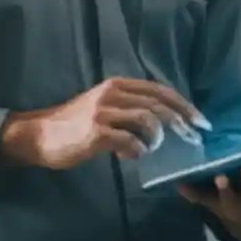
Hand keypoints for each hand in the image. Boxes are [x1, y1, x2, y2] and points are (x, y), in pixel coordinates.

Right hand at [0, 77, 209, 169]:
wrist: (40, 135)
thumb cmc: (74, 125)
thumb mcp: (104, 106)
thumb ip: (130, 109)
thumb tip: (163, 124)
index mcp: (117, 85)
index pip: (160, 90)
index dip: (183, 105)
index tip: (200, 121)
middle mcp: (112, 93)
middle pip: (158, 103)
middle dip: (182, 121)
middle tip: (193, 137)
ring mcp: (104, 112)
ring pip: (148, 119)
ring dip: (157, 137)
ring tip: (151, 148)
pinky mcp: (96, 132)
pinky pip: (130, 141)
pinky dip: (138, 150)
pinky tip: (131, 155)